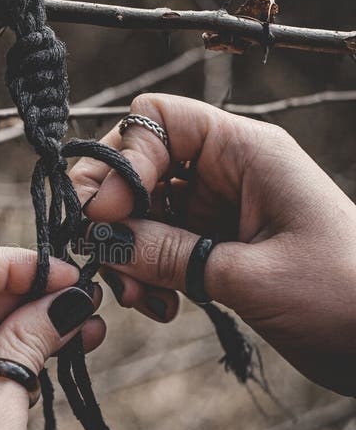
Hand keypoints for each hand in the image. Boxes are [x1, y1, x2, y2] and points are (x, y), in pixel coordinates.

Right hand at [70, 93, 355, 395]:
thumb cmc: (346, 297)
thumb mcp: (250, 277)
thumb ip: (171, 255)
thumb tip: (103, 241)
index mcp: (247, 153)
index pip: (159, 121)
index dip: (123, 160)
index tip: (106, 215)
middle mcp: (230, 173)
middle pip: (144, 166)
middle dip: (114, 211)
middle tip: (98, 253)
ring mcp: (224, 211)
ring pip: (148, 214)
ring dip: (129, 254)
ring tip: (137, 298)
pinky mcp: (222, 249)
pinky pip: (165, 249)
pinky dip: (150, 275)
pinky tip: (160, 307)